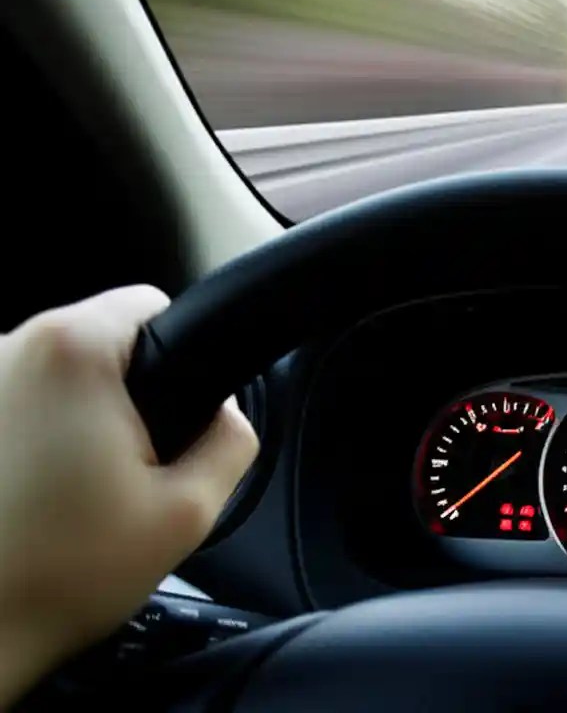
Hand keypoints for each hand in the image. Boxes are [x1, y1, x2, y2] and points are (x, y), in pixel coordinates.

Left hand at [0, 286, 258, 704]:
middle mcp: (5, 351)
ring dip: (71, 420)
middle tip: (126, 473)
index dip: (181, 357)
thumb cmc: (57, 575)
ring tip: (72, 493)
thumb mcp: (188, 512)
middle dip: (123, 397)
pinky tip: (29, 499)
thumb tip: (229, 417)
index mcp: (70, 354)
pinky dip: (28, 441)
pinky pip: (12, 408)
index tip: (172, 415)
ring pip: (51, 377)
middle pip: (97, 340)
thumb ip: (232, 442)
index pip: (150, 304)